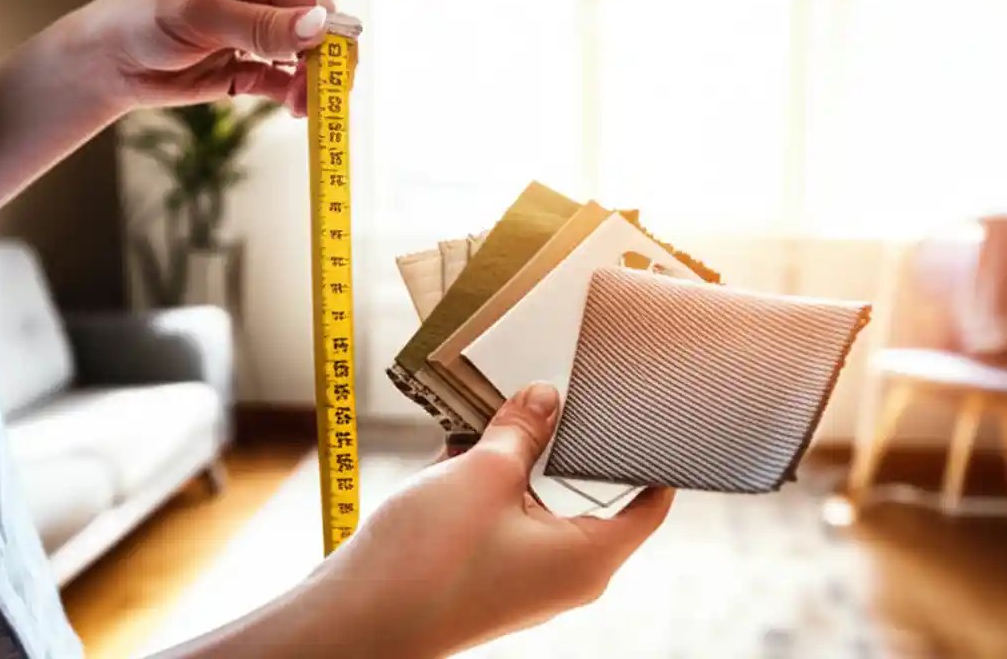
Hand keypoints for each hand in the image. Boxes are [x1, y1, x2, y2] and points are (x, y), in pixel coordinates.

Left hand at [73, 0, 332, 115]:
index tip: (332, 67)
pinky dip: (294, 97)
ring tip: (305, 109)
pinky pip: (282, 82)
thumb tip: (317, 26)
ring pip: (304, 60)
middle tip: (324, 96)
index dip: (328, 30)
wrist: (105, 62)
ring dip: (312, 85)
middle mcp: (259, 0)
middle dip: (325, 63)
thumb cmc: (140, 21)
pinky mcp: (244, 70)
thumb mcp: (200, 16)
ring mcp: (253, 37)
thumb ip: (258, 24)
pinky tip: (295, 110)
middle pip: (315, 30)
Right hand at [167, 383, 673, 657]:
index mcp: (588, 558)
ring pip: (534, 499)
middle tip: (559, 387)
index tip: (642, 408)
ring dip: (515, 454)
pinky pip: (500, 513)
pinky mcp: (483, 570)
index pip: (649, 502)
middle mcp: (563, 572)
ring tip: (500, 403)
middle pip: (584, 493)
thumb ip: (520, 431)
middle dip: (566, 439)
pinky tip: (462, 437)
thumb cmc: (429, 562)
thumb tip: (544, 399)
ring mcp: (520, 573)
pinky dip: (486, 478)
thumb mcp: (483, 474)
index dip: (648, 452)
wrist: (357, 618)